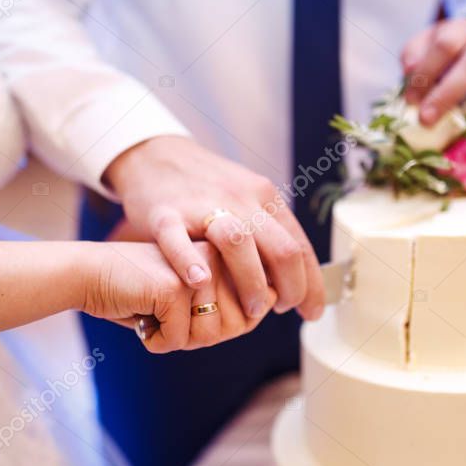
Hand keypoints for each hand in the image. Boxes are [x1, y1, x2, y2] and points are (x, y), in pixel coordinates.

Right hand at [78, 241, 276, 352]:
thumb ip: (232, 304)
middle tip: (167, 312)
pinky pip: (177, 340)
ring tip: (153, 309)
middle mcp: (220, 254)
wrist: (89, 272)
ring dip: (176, 337)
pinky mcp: (176, 285)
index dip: (221, 325)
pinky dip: (153, 339)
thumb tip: (263, 311)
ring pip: (209, 336)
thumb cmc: (139, 290)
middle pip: (237, 327)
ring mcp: (200, 267)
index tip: (188, 309)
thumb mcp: (194, 297)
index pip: (256, 310)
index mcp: (230, 253)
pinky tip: (138, 312)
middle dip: (198, 334)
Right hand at [104, 136, 324, 321]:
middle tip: (277, 310)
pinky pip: (179, 239)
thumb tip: (297, 277)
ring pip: (239, 243)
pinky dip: (191, 262)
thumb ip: (269, 232)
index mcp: (264, 197)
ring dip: (251, 283)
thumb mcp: (246, 198)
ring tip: (250, 310)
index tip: (310, 312)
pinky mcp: (166, 212)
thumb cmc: (205, 187)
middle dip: (289, 289)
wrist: (155, 154)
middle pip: (280, 248)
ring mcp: (203, 204)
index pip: (299, 246)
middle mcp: (240, 198)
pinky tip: (199, 283)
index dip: (310, 284)